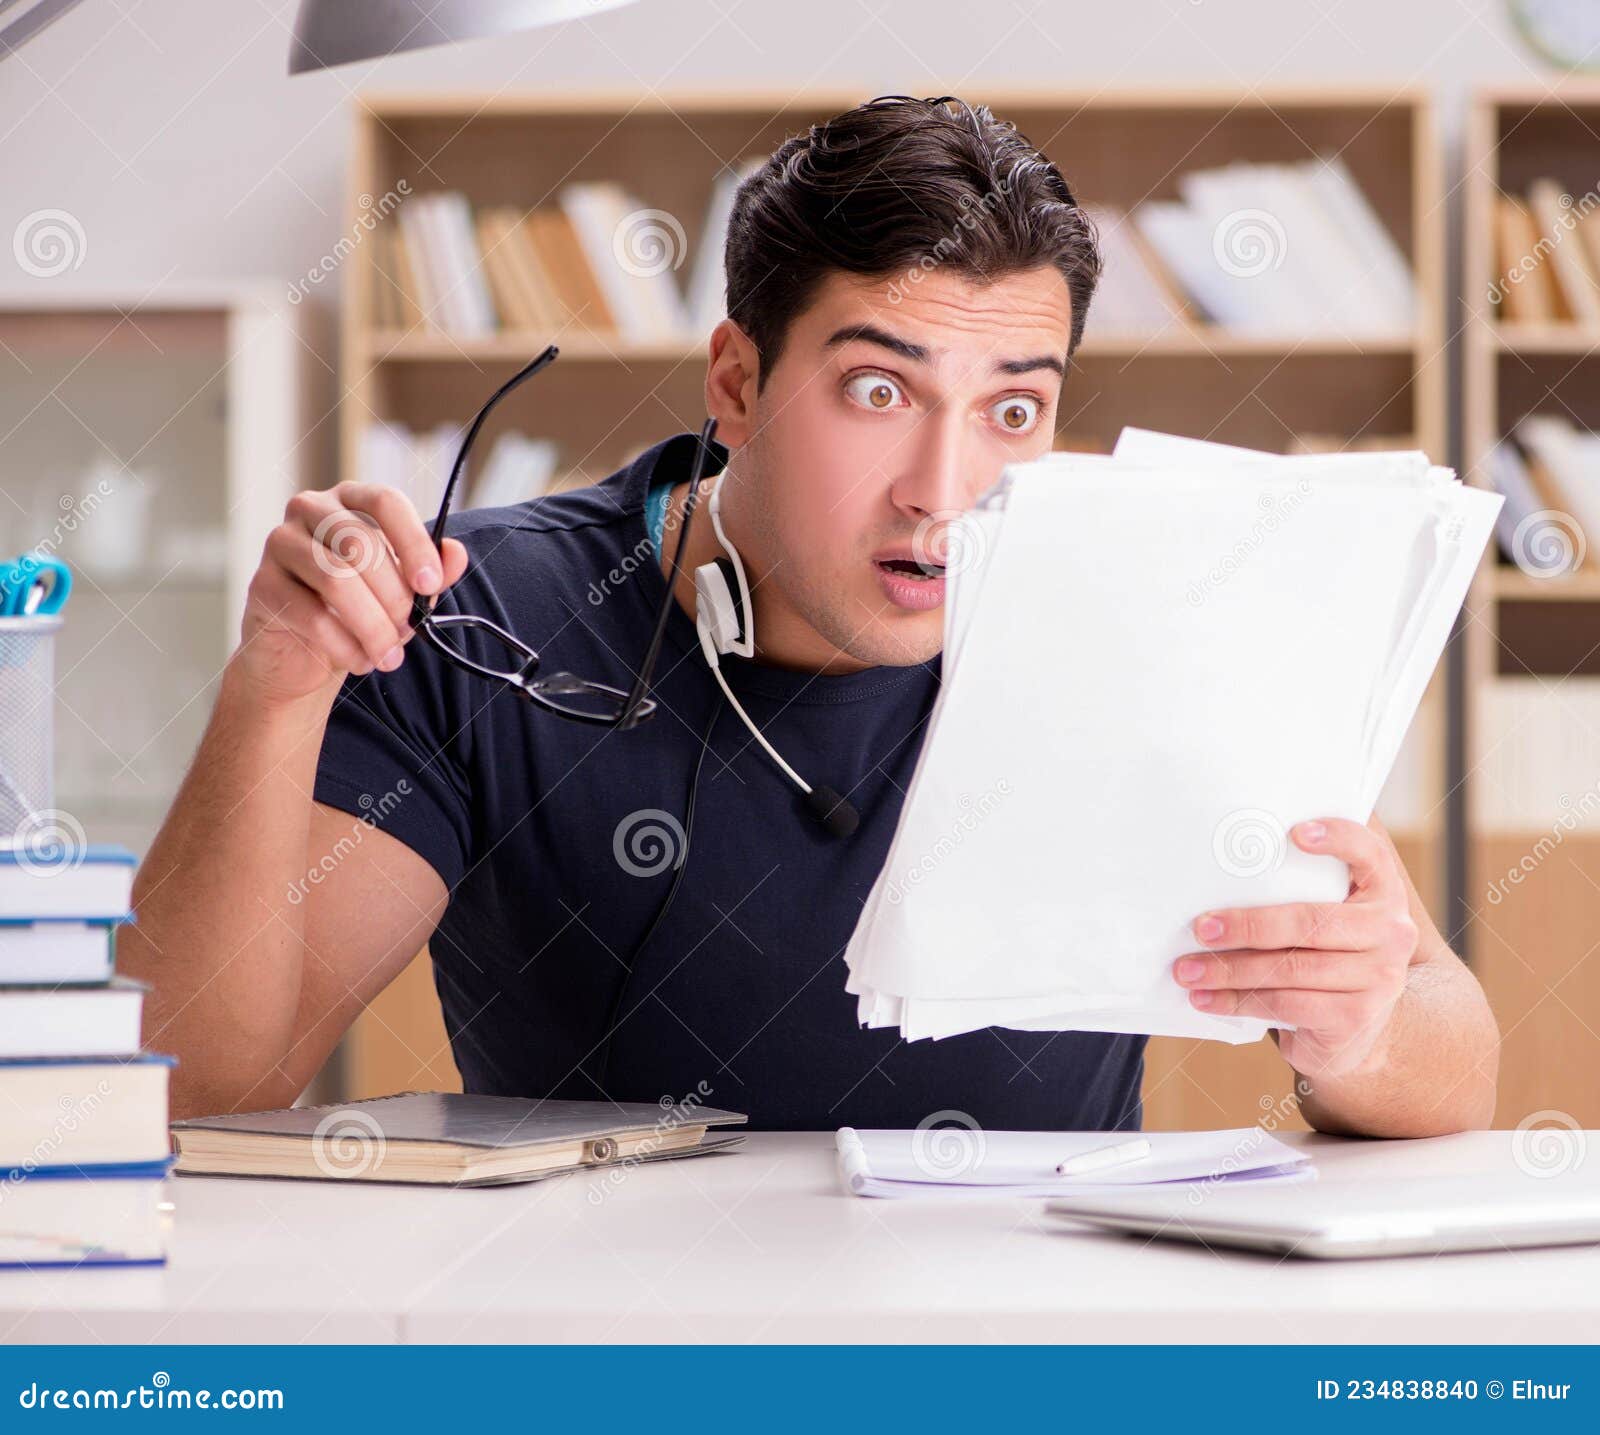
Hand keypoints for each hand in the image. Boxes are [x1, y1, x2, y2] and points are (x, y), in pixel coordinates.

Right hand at [236, 481, 468, 706]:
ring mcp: (280, 543)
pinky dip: (346, 646)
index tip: (430, 584)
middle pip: (361, 544)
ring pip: (336, 579)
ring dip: (373, 626)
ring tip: (389, 656)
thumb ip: (430, 574)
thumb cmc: (355, 613)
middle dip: (395, 597)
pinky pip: (312, 615)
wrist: (302, 654)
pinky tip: (360, 661)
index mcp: (349, 500)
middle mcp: (310, 510)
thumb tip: (455, 553)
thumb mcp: (401, 592)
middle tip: (408, 630)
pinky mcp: (261, 585)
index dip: (413, 542)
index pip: (385, 501)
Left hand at [1172, 818, 1420, 1076]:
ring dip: (1230, 970)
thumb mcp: (1325, 924)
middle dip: (1247, 925)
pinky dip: (1238, 1001)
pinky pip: (1285, 1004)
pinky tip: (1206, 1000)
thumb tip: (1213, 880)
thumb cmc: (1323, 960)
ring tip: (1188, 971)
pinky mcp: (1355, 1017)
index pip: (1369, 854)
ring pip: (1290, 968)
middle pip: (1310, 922)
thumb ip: (1297, 897)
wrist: (1355, 1032)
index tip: (1295, 833)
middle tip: (1201, 928)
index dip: (1338, 839)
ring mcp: (1379, 978)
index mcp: (1382, 894)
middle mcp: (1391, 932)